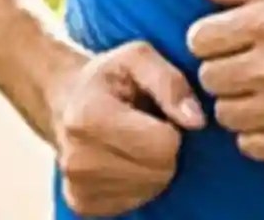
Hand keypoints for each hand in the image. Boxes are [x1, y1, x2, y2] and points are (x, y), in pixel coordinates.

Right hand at [48, 42, 205, 215]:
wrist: (67, 101)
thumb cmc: (109, 77)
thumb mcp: (138, 57)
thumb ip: (171, 83)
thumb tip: (196, 121)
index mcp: (88, 117)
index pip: (163, 145)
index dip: (171, 127)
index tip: (156, 112)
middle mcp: (77, 159)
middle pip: (160, 170)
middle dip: (165, 148)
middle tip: (145, 126)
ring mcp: (77, 187)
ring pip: (152, 188)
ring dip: (153, 166)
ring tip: (133, 141)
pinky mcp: (82, 205)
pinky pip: (136, 202)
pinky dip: (139, 183)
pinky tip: (123, 160)